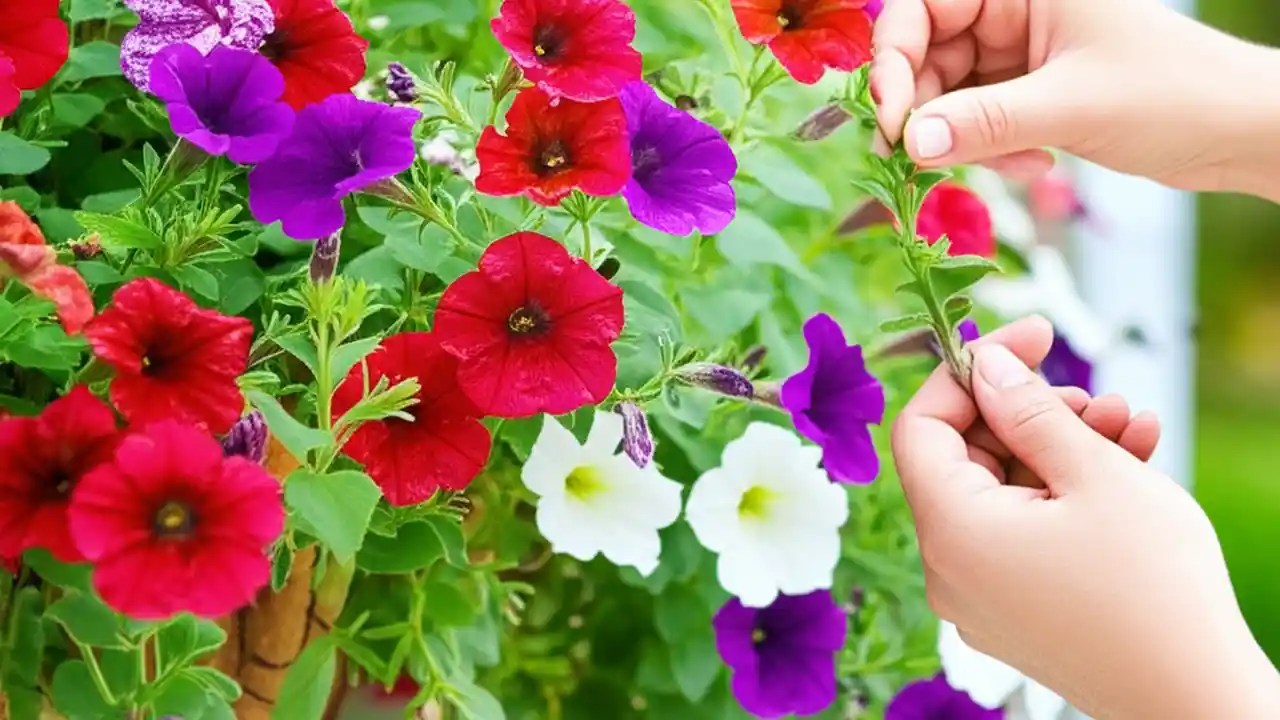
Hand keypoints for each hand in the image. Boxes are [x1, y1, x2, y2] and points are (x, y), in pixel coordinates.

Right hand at [870, 0, 1279, 198]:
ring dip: (962, 138)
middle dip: (926, 109)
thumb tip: (910, 143)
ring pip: (950, 94)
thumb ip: (984, 123)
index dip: (895, 61)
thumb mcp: (1071, 107)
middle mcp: (1017, 12)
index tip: (891, 120)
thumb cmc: (1175, 94)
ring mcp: (1022, 54)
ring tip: (1010, 163)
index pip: (924, 8)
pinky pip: (977, 121)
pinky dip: (988, 150)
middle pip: (928, 54)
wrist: (1240, 132)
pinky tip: (1031, 163)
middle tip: (918, 158)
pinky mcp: (1030, 94)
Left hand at [892, 317, 1279, 718]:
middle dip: (1032, 415)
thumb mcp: (1093, 474)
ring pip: (1005, 494)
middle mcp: (948, 568)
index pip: (922, 425)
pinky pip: (1023, 534)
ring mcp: (980, 596)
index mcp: (950, 531)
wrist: (1199, 699)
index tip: (1031, 336)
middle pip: (966, 459)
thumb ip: (1030, 410)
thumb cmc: (1152, 587)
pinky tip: (1130, 461)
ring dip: (1061, 450)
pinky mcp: (1014, 611)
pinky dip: (1066, 497)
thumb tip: (985, 364)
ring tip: (1131, 426)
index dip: (970, 371)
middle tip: (1096, 398)